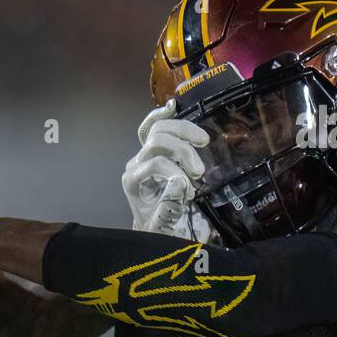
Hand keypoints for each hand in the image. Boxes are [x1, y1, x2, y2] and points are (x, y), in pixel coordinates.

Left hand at [122, 99, 212, 241]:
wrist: (158, 229)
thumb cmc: (161, 229)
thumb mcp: (165, 227)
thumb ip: (169, 208)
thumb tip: (179, 182)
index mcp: (133, 181)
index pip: (156, 164)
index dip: (177, 174)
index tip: (191, 193)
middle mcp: (136, 163)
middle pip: (157, 141)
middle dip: (183, 151)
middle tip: (200, 171)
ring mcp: (144, 154)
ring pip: (160, 129)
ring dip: (184, 132)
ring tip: (203, 142)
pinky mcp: (155, 150)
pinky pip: (154, 126)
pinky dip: (164, 115)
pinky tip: (174, 107)